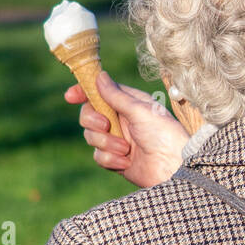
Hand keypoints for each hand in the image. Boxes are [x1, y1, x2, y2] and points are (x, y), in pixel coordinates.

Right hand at [64, 73, 190, 187]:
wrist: (174, 167)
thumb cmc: (164, 134)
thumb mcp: (140, 110)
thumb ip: (116, 95)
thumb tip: (99, 76)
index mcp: (128, 103)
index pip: (100, 93)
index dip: (83, 92)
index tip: (70, 97)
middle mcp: (121, 120)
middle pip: (88, 115)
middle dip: (93, 121)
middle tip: (106, 125)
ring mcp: (118, 140)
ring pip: (91, 137)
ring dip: (106, 143)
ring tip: (126, 149)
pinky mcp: (116, 160)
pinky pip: (99, 157)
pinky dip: (110, 159)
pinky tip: (127, 162)